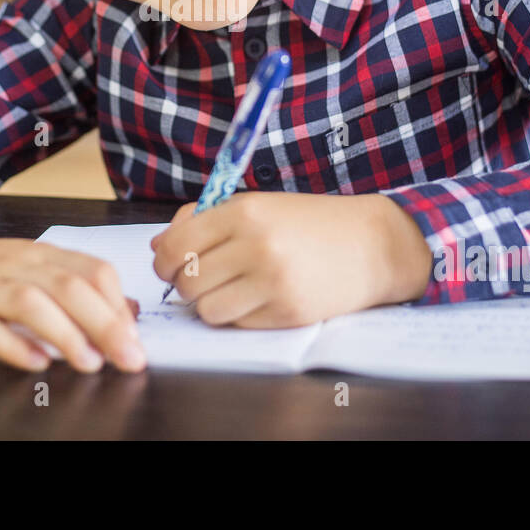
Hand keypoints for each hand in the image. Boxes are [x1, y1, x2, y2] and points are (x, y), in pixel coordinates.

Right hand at [0, 219, 145, 372]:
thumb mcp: (30, 269)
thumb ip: (74, 287)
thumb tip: (126, 313)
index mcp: (41, 255)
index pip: (92, 270)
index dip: (118, 304)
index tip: (137, 338)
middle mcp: (17, 266)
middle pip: (68, 287)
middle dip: (104, 324)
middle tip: (128, 358)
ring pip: (30, 302)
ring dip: (65, 333)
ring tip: (89, 363)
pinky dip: (13, 344)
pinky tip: (35, 361)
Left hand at [149, 192, 430, 327]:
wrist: (371, 244)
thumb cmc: (308, 222)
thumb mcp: (257, 205)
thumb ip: (204, 220)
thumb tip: (158, 246)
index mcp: (243, 212)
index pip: (176, 246)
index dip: (164, 260)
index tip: (172, 263)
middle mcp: (256, 246)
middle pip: (187, 282)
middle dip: (186, 284)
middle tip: (203, 277)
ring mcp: (273, 283)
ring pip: (207, 310)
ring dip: (212, 303)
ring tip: (232, 288)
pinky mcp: (287, 313)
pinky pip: (237, 324)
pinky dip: (239, 315)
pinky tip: (259, 297)